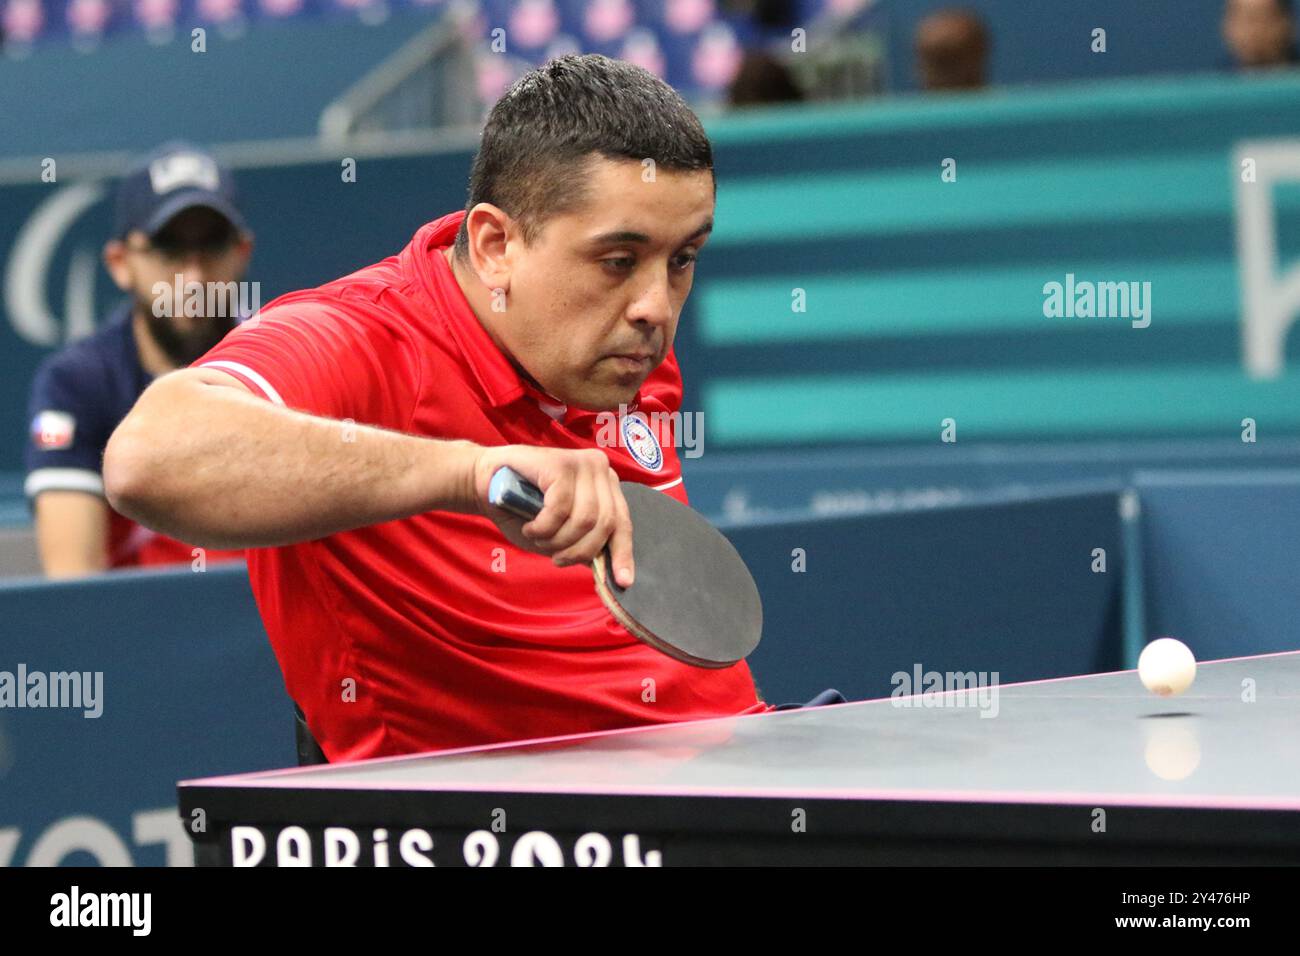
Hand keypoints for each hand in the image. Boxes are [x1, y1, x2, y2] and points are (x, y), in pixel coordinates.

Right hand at [469, 445, 634, 586]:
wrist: (486, 481)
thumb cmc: (524, 509)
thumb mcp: (560, 534)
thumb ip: (585, 544)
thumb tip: (610, 572)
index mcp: (606, 485)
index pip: (623, 523)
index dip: (623, 554)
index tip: (623, 582)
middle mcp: (600, 469)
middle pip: (605, 524)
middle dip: (578, 550)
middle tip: (555, 558)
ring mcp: (582, 463)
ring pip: (585, 518)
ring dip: (558, 540)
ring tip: (538, 537)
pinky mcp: (560, 464)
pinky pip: (560, 508)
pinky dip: (543, 527)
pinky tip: (531, 527)